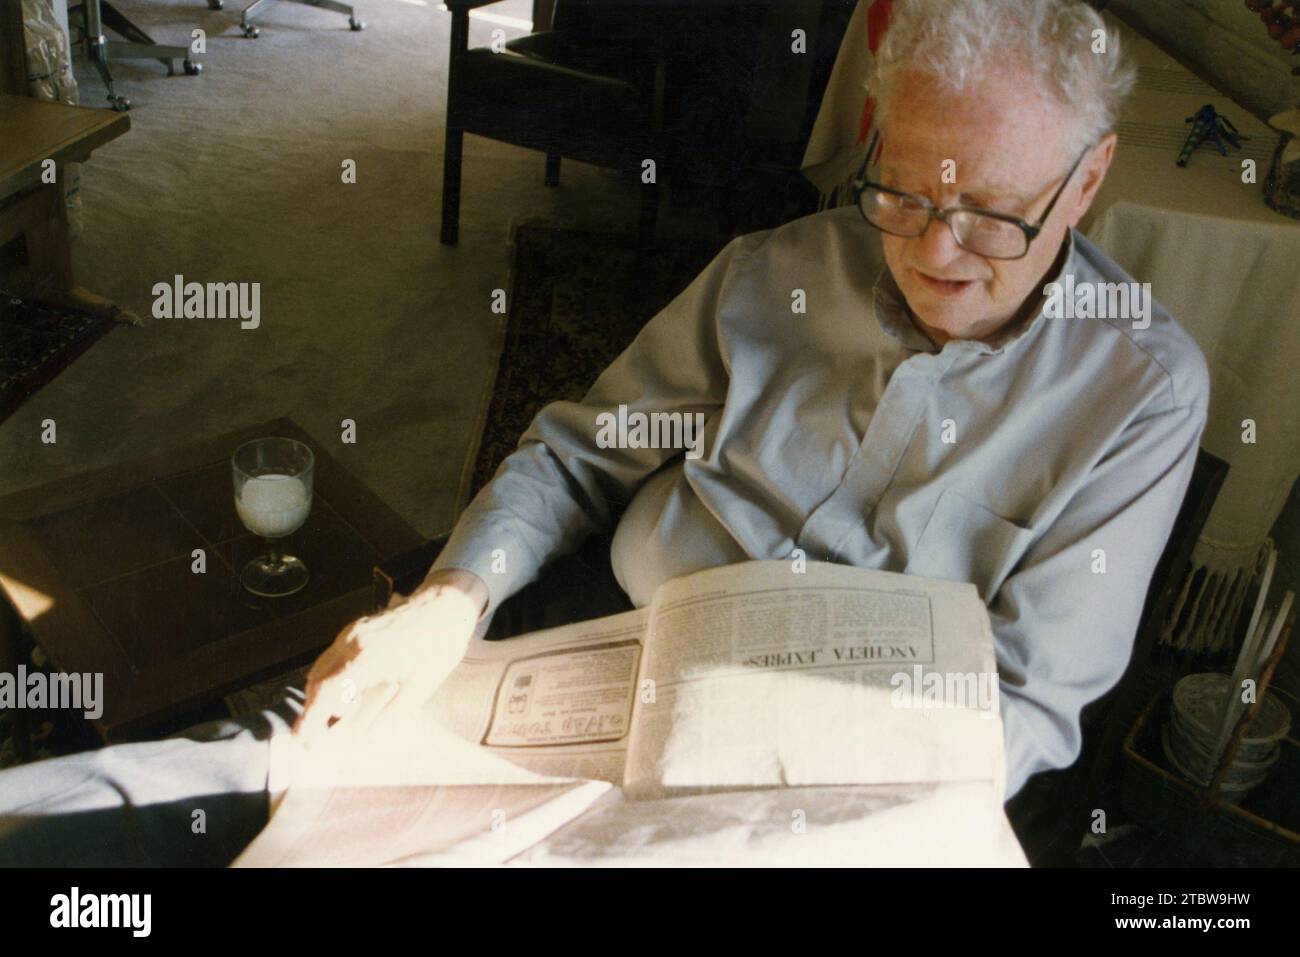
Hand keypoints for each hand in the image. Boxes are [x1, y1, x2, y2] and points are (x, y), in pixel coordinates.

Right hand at [294, 568, 487, 746]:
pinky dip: (331, 678)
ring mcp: (350, 633)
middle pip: (317, 682)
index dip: (310, 719)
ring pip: (320, 668)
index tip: (302, 739)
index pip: (326, 693)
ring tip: (338, 717)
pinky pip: (331, 657)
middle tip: (320, 737)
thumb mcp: (420, 687)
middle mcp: (352, 643)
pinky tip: (348, 693)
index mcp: (368, 658)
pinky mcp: (354, 629)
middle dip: (314, 711)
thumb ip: (390, 714)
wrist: (446, 605)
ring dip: (321, 695)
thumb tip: (365, 738)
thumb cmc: (439, 645)